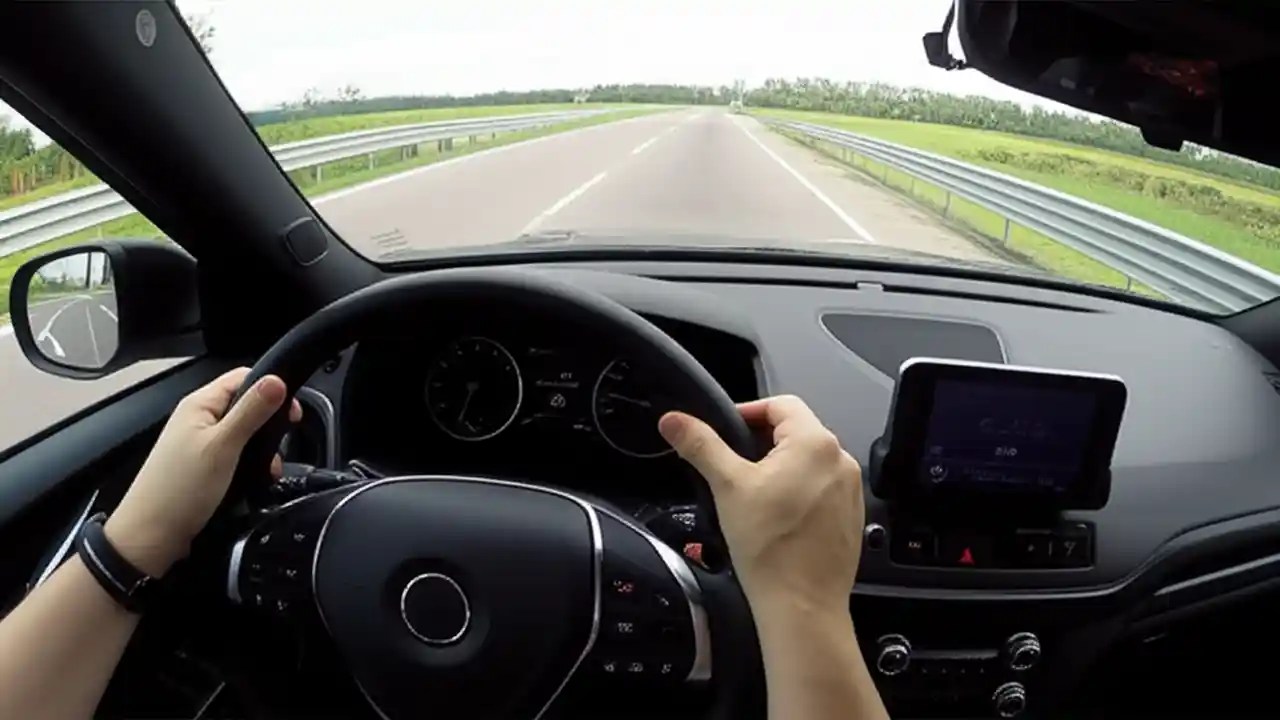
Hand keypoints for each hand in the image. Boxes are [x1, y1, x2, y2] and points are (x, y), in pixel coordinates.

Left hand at [105, 368, 300, 575]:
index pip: (243, 377)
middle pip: (247, 406)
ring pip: (244, 434)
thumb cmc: (180, 490)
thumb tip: (277, 379)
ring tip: (265, 471)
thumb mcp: (223, 446)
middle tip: (278, 448)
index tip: (292, 413)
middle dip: (269, 426)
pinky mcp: (204, 467)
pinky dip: (249, 466)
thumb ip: (251, 411)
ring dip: (261, 450)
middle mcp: (199, 420)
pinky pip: (236, 456)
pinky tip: (252, 482)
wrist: (150, 538)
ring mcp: (200, 444)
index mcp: (199, 404)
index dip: (271, 388)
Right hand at [658, 395, 863, 613]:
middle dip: (761, 444)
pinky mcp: (851, 516)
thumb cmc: (771, 548)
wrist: (801, 605)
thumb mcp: (727, 486)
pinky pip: (822, 489)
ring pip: (808, 462)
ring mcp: (850, 490)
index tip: (725, 430)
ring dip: (780, 468)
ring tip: (753, 496)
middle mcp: (841, 461)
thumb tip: (675, 420)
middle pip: (795, 432)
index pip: (780, 404)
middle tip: (732, 467)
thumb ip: (700, 445)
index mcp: (815, 443)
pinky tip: (777, 518)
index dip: (748, 412)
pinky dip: (799, 492)